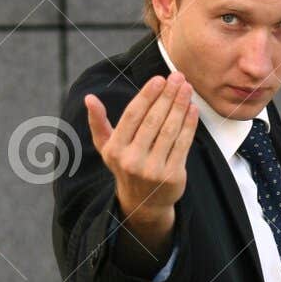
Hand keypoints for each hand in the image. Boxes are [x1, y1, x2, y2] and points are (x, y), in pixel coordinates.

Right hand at [84, 71, 197, 234]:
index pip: (133, 116)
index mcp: (115, 150)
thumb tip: (89, 98)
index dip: (147, 95)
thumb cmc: (126, 167)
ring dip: (180, 106)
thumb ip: (98, 123)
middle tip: (178, 77)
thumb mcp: (107, 148)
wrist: (144, 204)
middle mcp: (131, 161)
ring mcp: (152, 170)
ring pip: (169, 130)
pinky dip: (189, 124)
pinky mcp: (171, 176)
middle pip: (153, 121)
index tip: (159, 79)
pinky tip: (192, 109)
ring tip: (186, 88)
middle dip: (167, 96)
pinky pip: (182, 144)